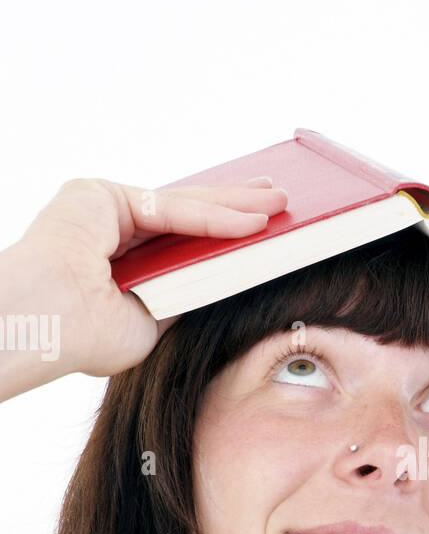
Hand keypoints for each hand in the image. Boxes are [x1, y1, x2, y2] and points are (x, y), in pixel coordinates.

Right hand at [7, 175, 287, 379]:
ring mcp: (101, 207)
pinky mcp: (99, 194)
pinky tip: (251, 220)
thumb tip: (223, 284)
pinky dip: (213, 217)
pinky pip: (170, 208)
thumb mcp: (149, 323)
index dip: (219, 234)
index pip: (178, 241)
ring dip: (234, 207)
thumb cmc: (82, 339)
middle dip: (235, 206)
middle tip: (279, 199)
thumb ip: (180, 298)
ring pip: (183, 206)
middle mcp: (107, 228)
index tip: (260, 230)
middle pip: (185, 214)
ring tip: (281, 206)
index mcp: (116, 262)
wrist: (43, 329)